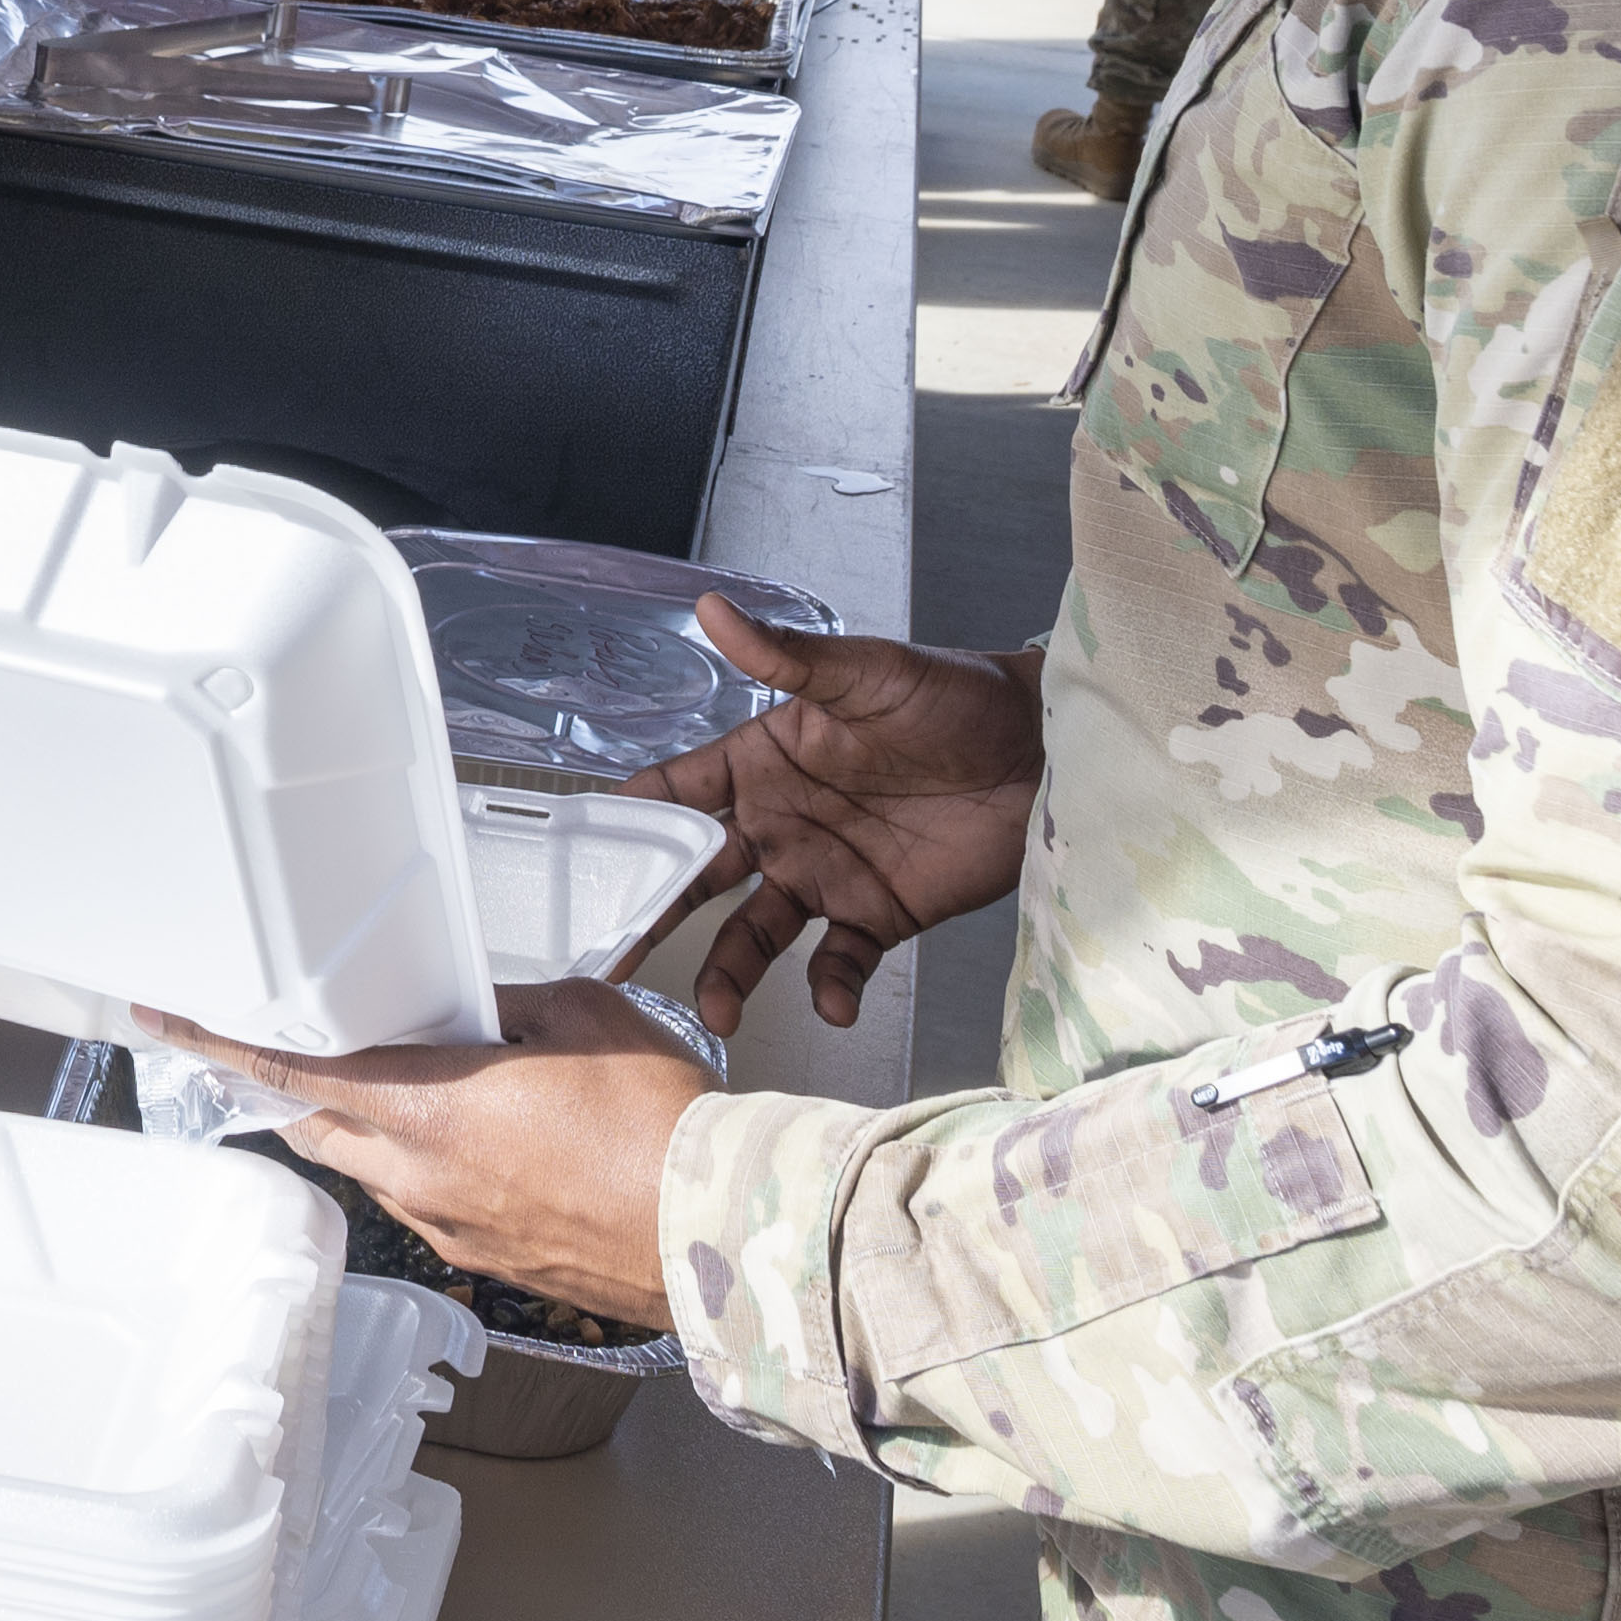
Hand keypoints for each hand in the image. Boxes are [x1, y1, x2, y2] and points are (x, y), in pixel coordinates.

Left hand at [138, 981, 715, 1329]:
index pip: (295, 1071)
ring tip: (418, 1091)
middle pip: (318, 1129)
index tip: (174, 1020)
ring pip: (374, 1171)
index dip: (222, 1043)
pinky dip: (430, 1170)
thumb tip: (478, 1007)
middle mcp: (422, 1178)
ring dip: (371, 1131)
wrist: (717, 1228)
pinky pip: (428, 1207)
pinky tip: (484, 1147)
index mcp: (430, 1110)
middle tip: (289, 1051)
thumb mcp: (580, 1014)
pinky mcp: (488, 1262)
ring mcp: (451, 1229)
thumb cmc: (659, 1124)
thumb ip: (507, 1005)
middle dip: (295, 1090)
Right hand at [633, 596, 1040, 1034]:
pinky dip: (829, 989)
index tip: (575, 856)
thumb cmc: (954, 697)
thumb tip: (712, 609)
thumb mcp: (866, 672)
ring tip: (716, 1010)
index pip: (675, 794)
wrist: (1044, 753)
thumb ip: (788, 656)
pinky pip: (837, 964)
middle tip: (610, 956)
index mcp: (763, 762)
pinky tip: (830, 1002)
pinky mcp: (878, 917)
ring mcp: (826, 875)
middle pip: (695, 878)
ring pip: (753, 935)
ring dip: (730, 973)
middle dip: (650, 915)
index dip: (625, 821)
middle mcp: (781, 825)